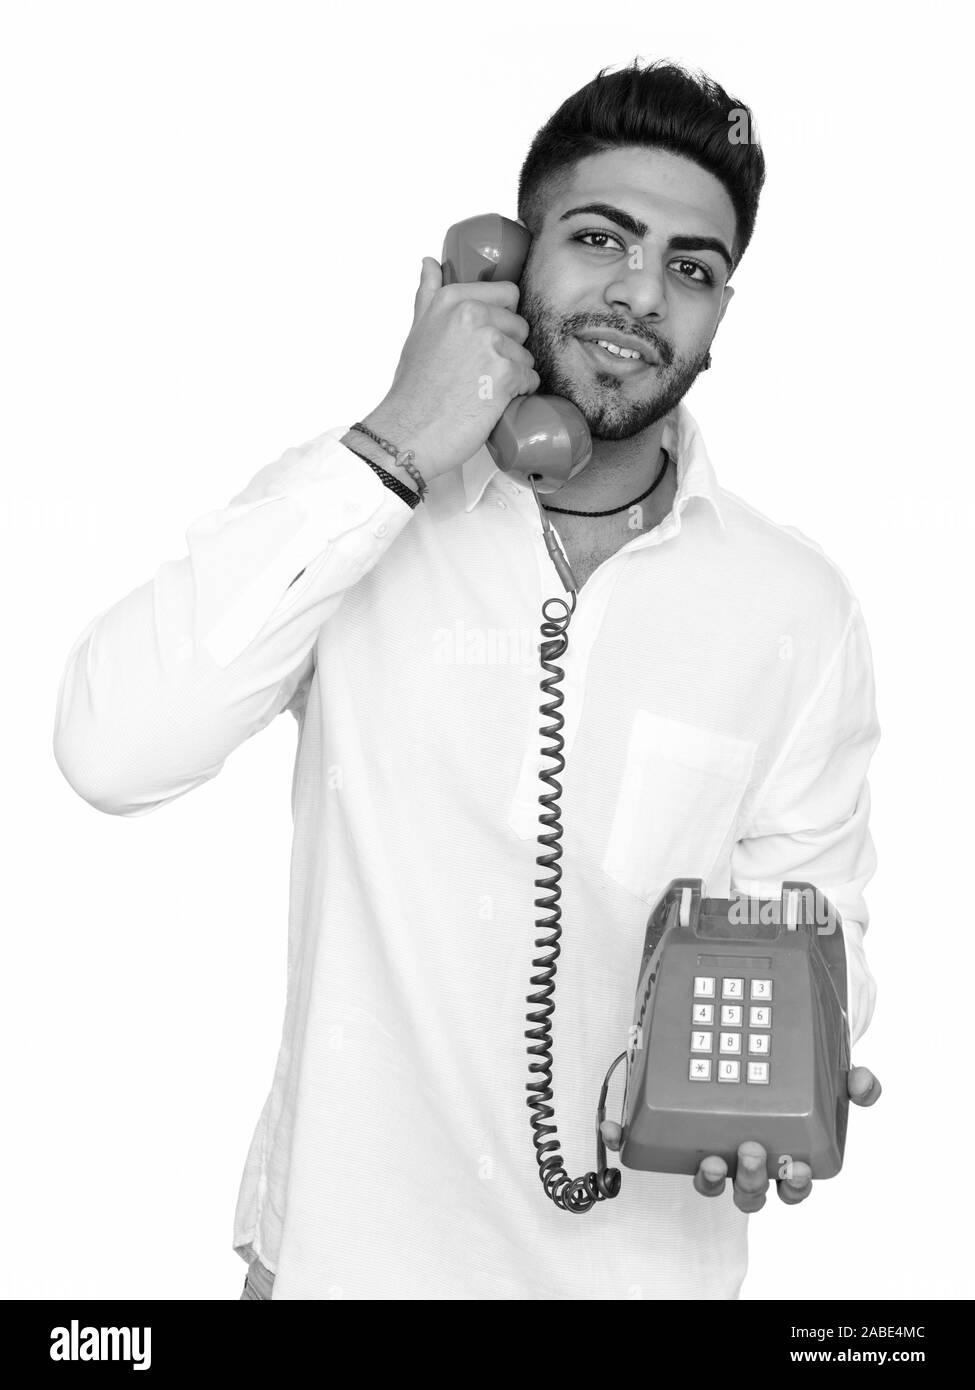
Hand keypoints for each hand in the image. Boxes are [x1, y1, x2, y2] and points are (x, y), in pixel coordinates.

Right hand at [365, 258, 539, 482]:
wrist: (411, 431)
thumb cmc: (414, 388)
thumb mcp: (418, 332)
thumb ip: (428, 295)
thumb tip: (429, 263)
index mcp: (452, 300)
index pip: (507, 293)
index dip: (503, 320)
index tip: (487, 340)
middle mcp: (471, 314)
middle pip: (520, 325)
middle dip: (509, 349)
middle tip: (480, 372)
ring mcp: (490, 343)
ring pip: (526, 355)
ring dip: (513, 375)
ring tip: (483, 389)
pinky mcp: (505, 373)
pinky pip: (531, 379)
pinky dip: (519, 394)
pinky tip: (493, 402)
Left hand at [600, 1065, 881, 1210]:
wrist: (752, 1033)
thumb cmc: (790, 1072)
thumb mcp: (825, 1070)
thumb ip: (850, 1078)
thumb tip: (865, 1083)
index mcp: (786, 1147)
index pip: (794, 1182)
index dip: (794, 1183)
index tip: (794, 1167)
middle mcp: (746, 1154)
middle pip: (750, 1190)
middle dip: (751, 1178)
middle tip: (751, 1151)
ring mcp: (710, 1145)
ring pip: (708, 1179)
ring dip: (705, 1175)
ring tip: (707, 1157)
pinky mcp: (672, 1130)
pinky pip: (647, 1142)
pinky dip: (625, 1137)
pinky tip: (612, 1126)